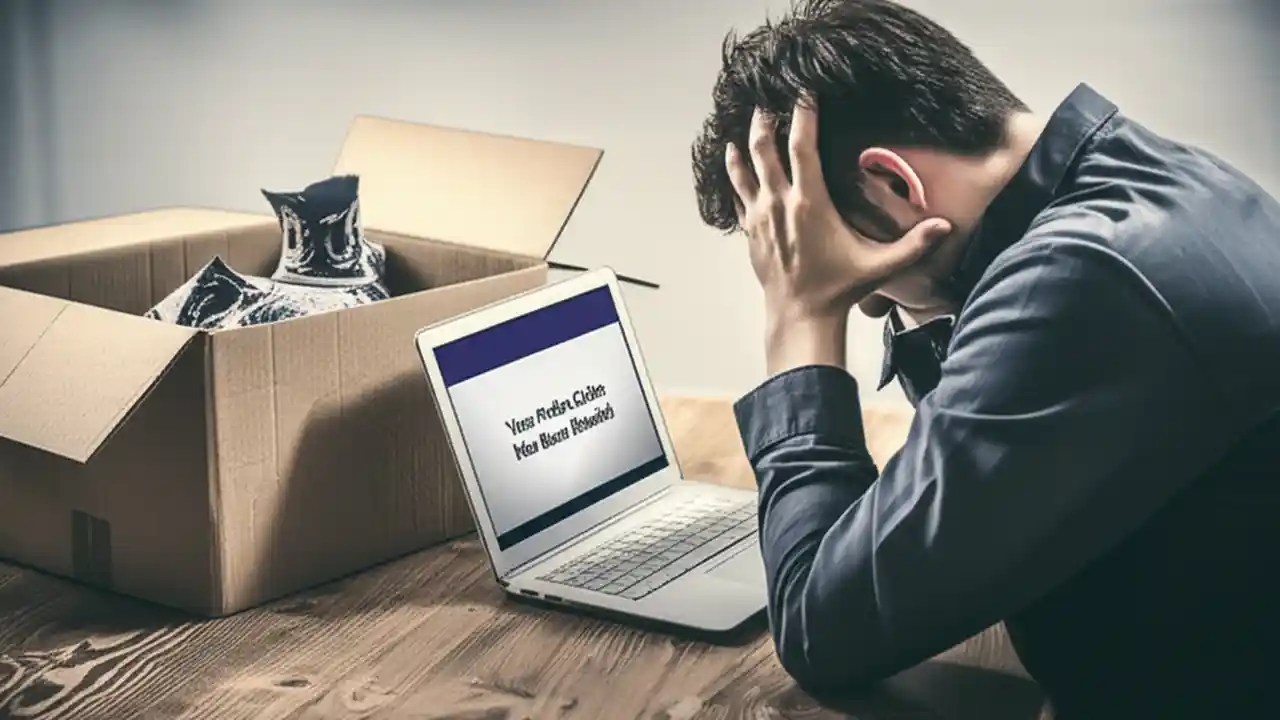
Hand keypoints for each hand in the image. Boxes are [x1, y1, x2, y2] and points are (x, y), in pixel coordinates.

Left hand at [725, 99, 950, 372]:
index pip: (802, 146)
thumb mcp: (880, 265)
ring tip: (743, 127)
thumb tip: (947, 226)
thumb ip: (914, 244)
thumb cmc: (839, 289)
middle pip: (763, 150)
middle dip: (765, 122)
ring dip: (742, 146)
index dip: (803, 114)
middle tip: (766, 102)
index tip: (803, 92)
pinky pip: (738, 197)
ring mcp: (760, 218)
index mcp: (810, 202)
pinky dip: (734, 177)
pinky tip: (733, 166)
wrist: (800, 316)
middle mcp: (780, 204)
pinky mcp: (750, 233)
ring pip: (743, 171)